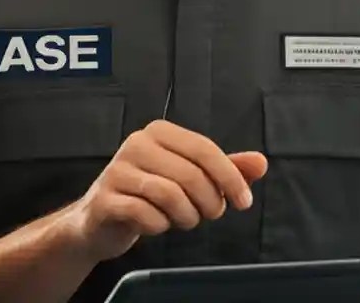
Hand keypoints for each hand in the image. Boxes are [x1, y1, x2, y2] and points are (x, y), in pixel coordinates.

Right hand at [62, 119, 268, 262]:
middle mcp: (136, 145)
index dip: (230, 177)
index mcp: (159, 133)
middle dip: (209, 202)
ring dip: (186, 216)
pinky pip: (146, 214)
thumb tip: (260, 162)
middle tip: (208, 214)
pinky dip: (160, 226)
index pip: (204, 149)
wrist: (100, 220)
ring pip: (170, 195)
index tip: (243, 201)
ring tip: (184, 220)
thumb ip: (225, 169)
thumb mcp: (190, 178)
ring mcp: (117, 171)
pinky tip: (157, 224)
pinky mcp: (106, 199)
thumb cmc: (149, 194)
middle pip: (190, 174)